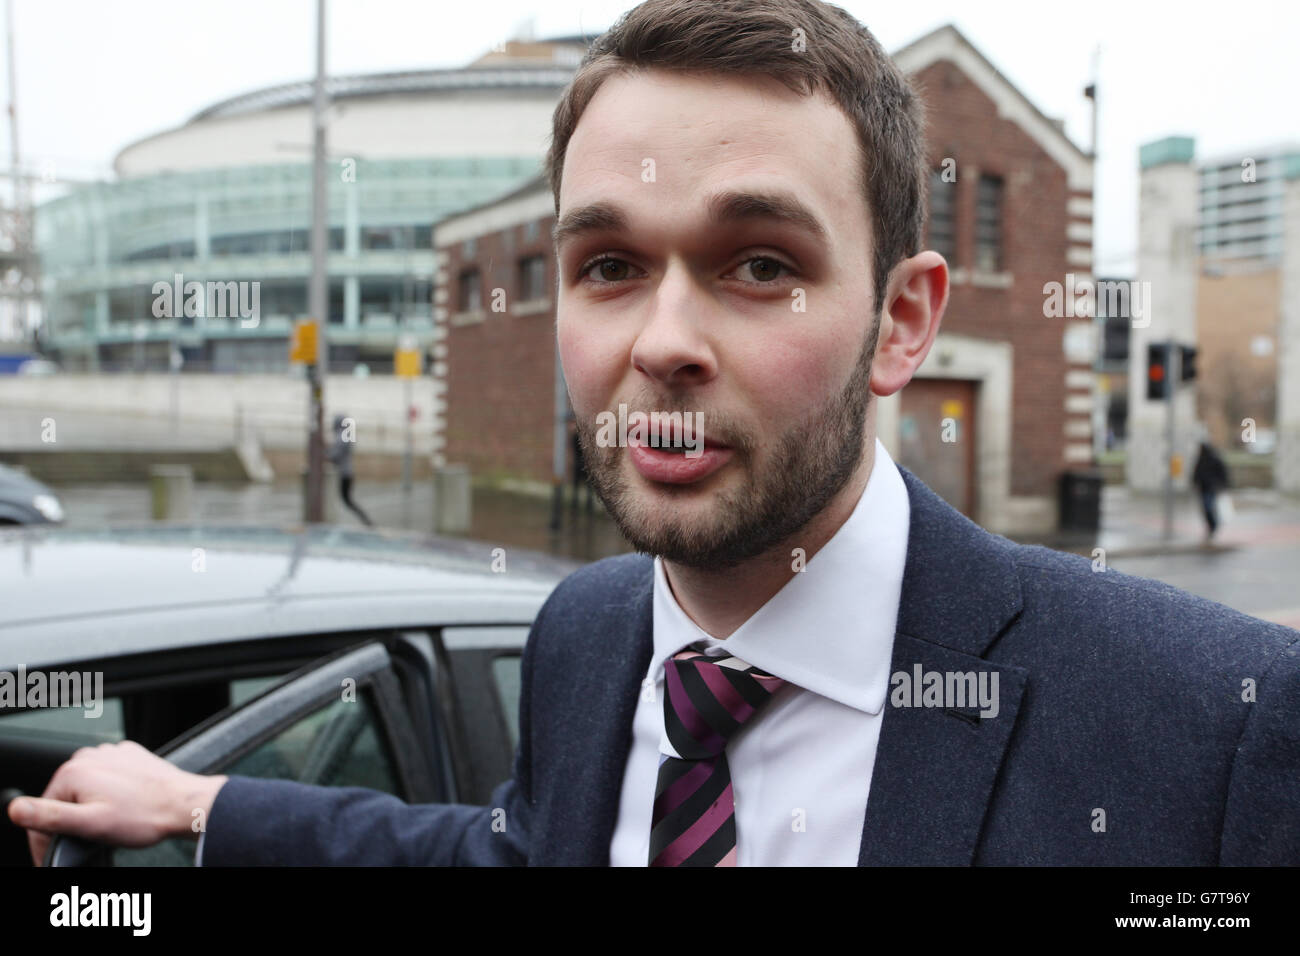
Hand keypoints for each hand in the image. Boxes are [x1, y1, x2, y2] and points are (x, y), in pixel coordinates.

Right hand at [6, 740, 227, 865]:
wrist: (184, 805)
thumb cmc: (144, 816)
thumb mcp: (89, 824)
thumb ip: (49, 816)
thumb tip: (16, 810)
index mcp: (73, 772)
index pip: (43, 810)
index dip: (47, 838)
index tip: (57, 854)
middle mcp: (90, 756)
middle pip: (64, 798)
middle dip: (71, 821)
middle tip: (90, 840)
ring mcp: (111, 754)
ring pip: (86, 790)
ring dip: (91, 808)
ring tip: (112, 823)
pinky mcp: (129, 757)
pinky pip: (108, 780)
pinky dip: (109, 796)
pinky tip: (124, 807)